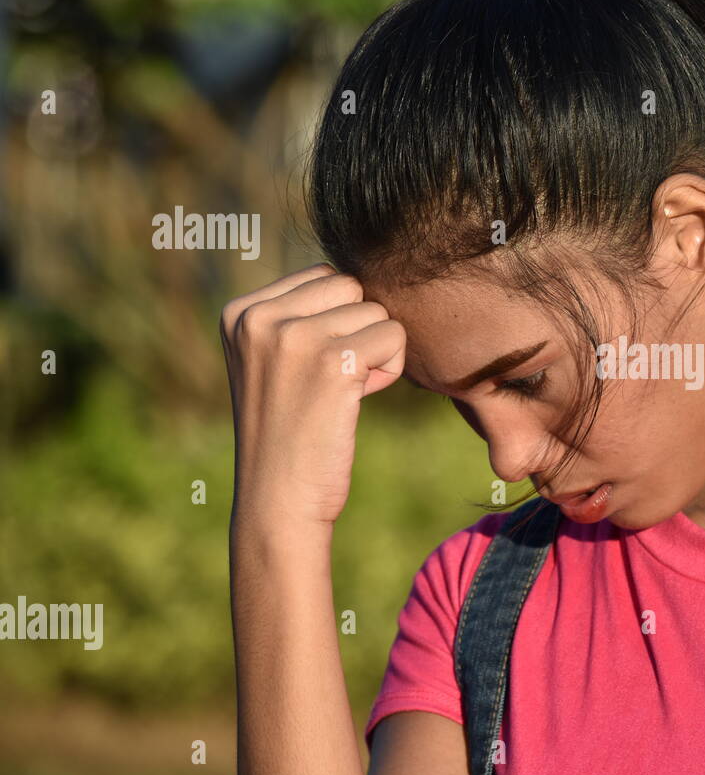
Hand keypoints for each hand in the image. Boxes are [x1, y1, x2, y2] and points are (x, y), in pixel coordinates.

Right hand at [219, 262, 405, 526]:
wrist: (277, 500)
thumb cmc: (288, 433)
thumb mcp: (273, 361)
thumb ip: (299, 314)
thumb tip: (361, 273)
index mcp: (239, 311)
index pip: (323, 276)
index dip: (336, 321)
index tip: (314, 369)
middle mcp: (259, 316)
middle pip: (351, 286)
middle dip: (359, 329)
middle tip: (336, 380)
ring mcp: (294, 337)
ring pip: (376, 311)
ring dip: (376, 352)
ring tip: (341, 394)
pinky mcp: (333, 362)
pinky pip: (394, 336)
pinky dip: (391, 370)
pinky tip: (358, 400)